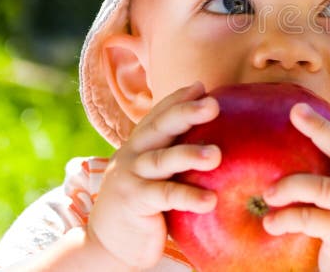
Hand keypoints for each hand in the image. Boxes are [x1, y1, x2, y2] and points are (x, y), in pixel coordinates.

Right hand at [86, 82, 221, 268]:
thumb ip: (178, 154)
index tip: (202, 87)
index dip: (178, 99)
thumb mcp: (159, 174)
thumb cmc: (145, 204)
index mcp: (142, 143)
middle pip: (160, 127)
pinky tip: (210, 200)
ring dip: (190, 155)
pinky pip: (164, 196)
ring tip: (216, 156)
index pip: (160, 115)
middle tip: (213, 105)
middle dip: (186, 113)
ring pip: (163, 160)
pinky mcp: (134, 201)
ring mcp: (132, 176)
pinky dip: (188, 196)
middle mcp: (134, 153)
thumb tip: (222, 140)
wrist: (108, 243)